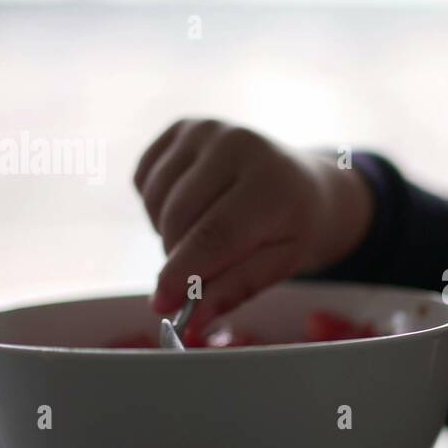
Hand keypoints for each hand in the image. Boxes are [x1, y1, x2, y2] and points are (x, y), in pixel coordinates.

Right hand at [132, 119, 372, 338]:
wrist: (302, 183)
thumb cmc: (292, 228)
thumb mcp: (279, 264)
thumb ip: (235, 289)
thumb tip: (191, 322)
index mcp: (272, 184)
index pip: (215, 235)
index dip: (184, 273)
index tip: (162, 304)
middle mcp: (238, 145)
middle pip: (179, 218)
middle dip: (176, 257)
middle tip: (196, 272)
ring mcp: (208, 130)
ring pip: (156, 200)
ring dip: (165, 232)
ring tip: (202, 235)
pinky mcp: (184, 126)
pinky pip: (144, 179)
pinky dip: (156, 205)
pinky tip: (190, 208)